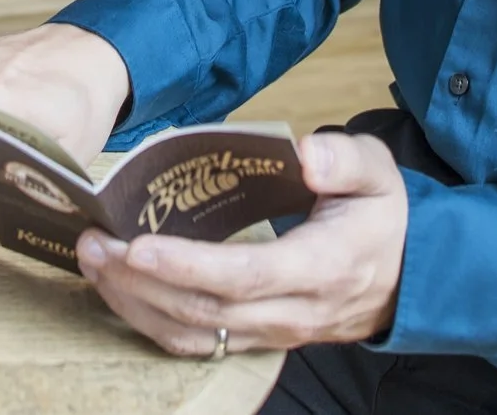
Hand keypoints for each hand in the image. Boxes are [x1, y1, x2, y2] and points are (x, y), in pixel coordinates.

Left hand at [78, 131, 406, 356]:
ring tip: (92, 261)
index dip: (187, 267)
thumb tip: (308, 154)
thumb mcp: (378, 174)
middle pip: (204, 311)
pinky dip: (149, 320)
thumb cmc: (380, 217)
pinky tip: (118, 288)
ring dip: (134, 303)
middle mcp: (290, 312)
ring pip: (192, 335)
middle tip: (93, 241)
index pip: (244, 277)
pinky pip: (195, 343)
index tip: (138, 247)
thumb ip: (346, 160)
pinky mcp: (254, 340)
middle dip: (139, 281)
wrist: (404, 276)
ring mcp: (270, 334)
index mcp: (319, 268)